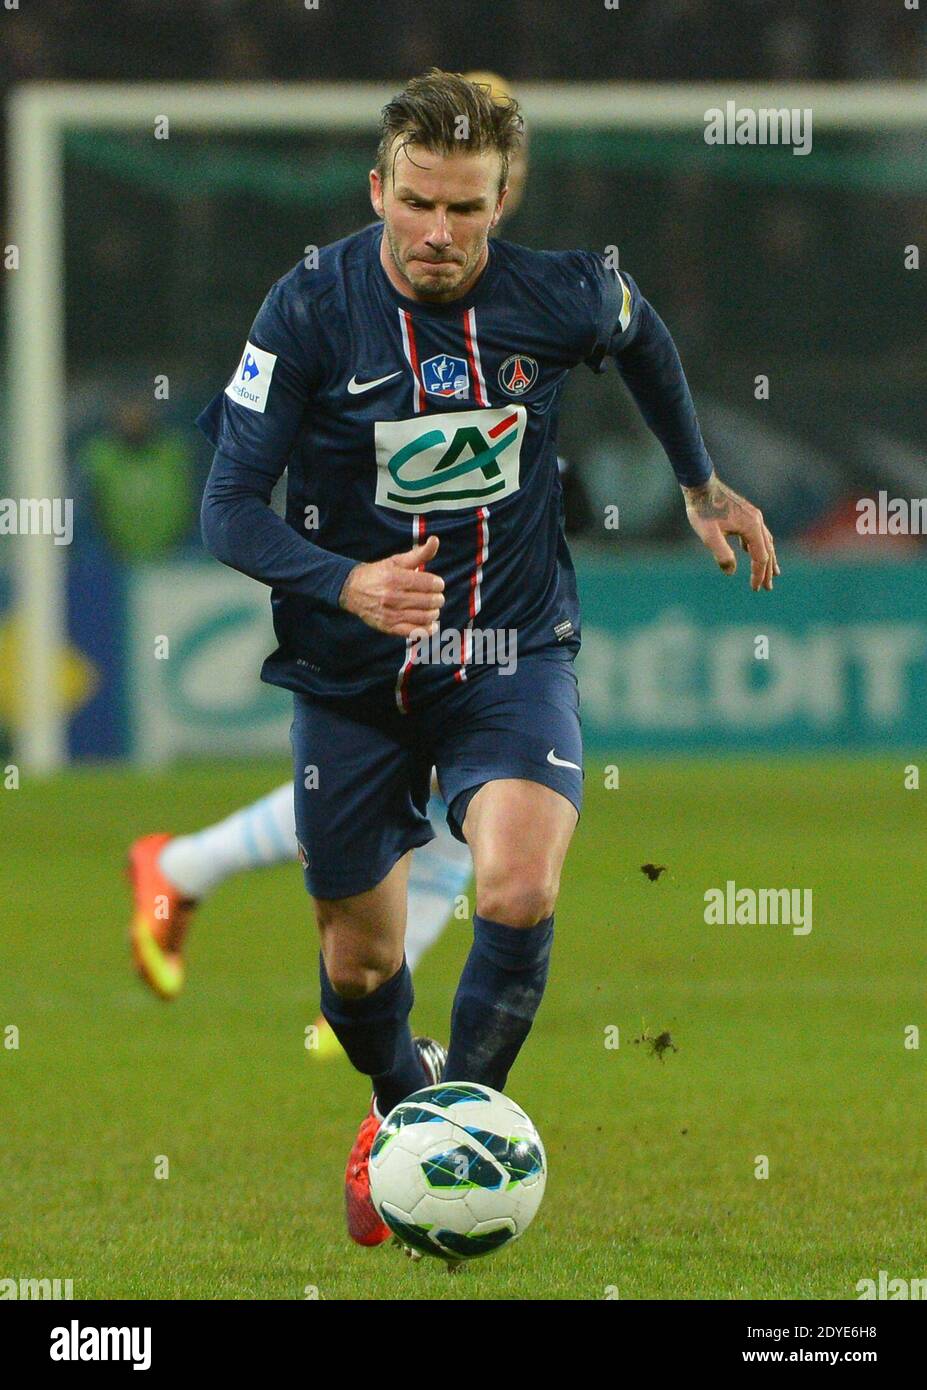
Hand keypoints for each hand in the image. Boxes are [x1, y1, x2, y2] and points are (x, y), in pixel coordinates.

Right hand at [339, 533, 444, 636]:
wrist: (352, 590)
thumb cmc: (379, 574)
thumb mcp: (397, 561)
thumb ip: (419, 553)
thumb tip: (435, 540)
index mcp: (395, 578)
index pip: (429, 583)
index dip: (438, 584)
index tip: (436, 584)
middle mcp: (393, 597)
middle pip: (430, 601)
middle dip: (437, 598)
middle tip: (435, 596)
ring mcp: (391, 614)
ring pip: (426, 617)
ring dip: (434, 612)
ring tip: (432, 608)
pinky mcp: (389, 628)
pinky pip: (415, 632)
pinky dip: (428, 629)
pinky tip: (431, 623)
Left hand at [682, 472, 779, 591]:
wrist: (700, 485)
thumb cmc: (702, 510)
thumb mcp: (709, 535)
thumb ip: (722, 555)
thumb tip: (731, 572)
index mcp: (752, 527)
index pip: (760, 557)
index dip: (758, 574)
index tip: (755, 589)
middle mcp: (757, 520)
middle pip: (767, 550)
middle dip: (767, 570)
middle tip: (767, 588)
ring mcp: (753, 515)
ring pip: (765, 541)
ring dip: (767, 558)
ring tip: (771, 573)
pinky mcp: (745, 513)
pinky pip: (756, 533)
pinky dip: (756, 545)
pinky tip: (748, 551)